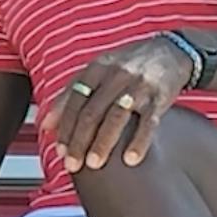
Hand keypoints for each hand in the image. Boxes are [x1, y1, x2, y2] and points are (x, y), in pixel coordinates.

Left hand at [40, 35, 193, 171]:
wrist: (171, 52)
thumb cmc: (127, 66)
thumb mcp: (97, 71)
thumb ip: (70, 95)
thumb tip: (45, 125)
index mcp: (97, 69)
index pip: (75, 99)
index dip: (65, 126)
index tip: (59, 150)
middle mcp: (116, 76)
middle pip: (93, 111)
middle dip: (79, 140)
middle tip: (72, 164)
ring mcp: (139, 87)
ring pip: (117, 117)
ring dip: (103, 142)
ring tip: (94, 164)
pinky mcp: (160, 98)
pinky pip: (149, 122)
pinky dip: (140, 141)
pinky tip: (131, 160)